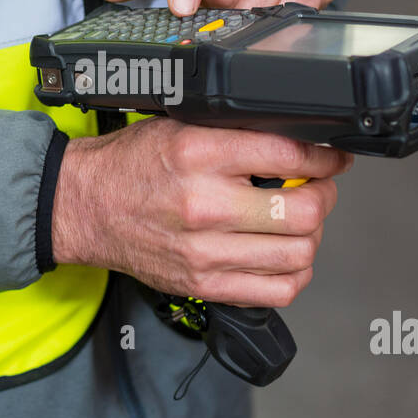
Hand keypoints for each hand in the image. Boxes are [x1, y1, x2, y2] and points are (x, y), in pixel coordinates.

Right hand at [52, 117, 352, 306]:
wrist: (84, 207)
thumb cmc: (132, 166)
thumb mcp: (181, 126)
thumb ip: (237, 132)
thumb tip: (298, 138)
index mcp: (199, 154)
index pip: (289, 155)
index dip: (325, 157)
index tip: (333, 157)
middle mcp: (204, 204)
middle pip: (302, 211)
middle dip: (324, 196)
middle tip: (319, 187)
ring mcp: (204, 252)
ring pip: (298, 254)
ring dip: (312, 236)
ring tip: (301, 221)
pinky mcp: (203, 285)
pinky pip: (276, 291)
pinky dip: (295, 274)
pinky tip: (286, 255)